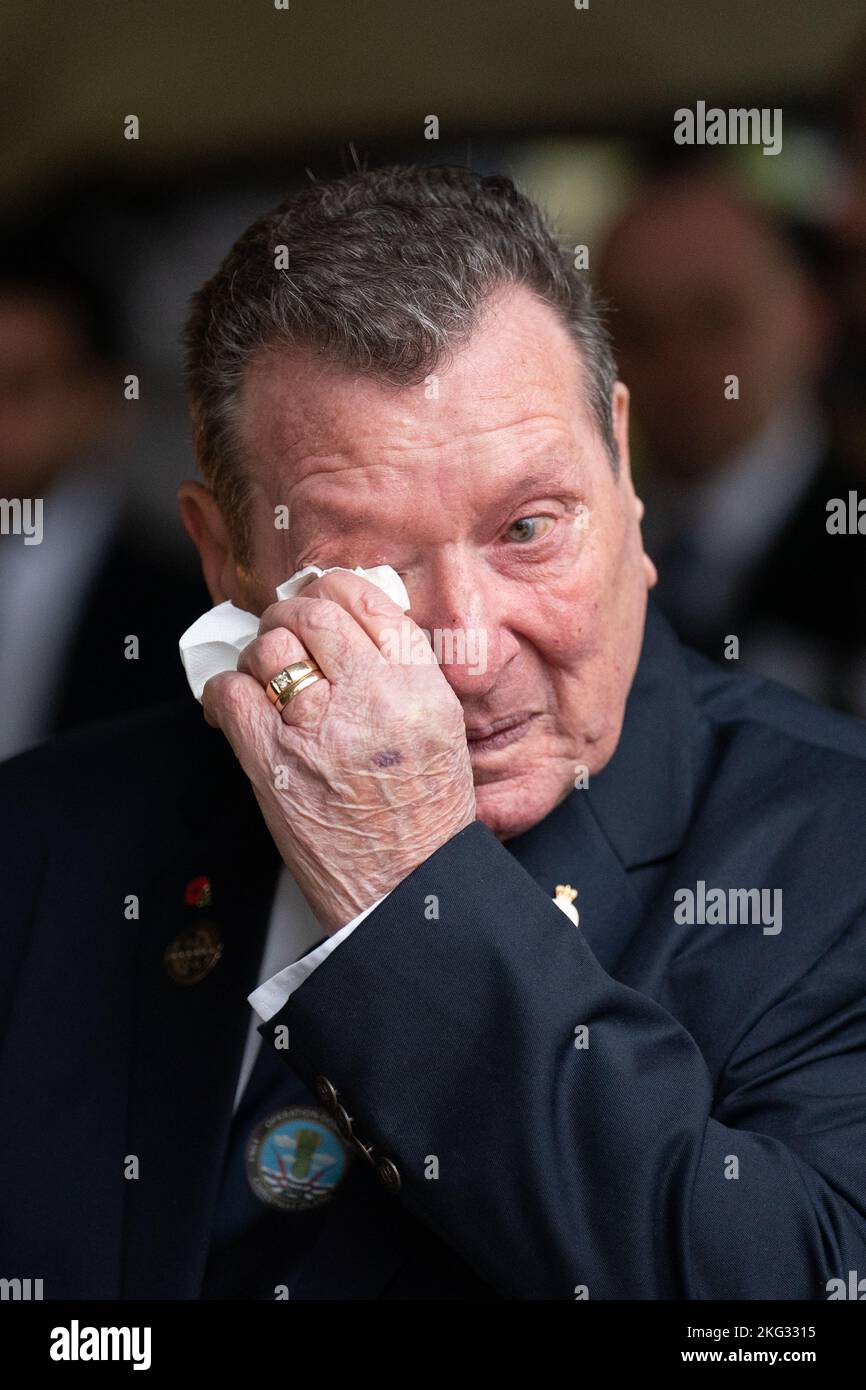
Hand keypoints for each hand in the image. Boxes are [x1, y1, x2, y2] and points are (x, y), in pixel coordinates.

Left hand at [201, 571, 476, 932]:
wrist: (405, 889)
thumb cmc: (424, 819)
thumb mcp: (441, 730)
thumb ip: (403, 674)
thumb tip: (353, 627)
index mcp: (419, 689)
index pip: (370, 602)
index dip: (335, 590)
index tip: (322, 598)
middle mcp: (372, 700)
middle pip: (315, 613)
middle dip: (290, 614)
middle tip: (284, 629)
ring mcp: (319, 730)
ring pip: (270, 648)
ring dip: (260, 654)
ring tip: (266, 677)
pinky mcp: (274, 764)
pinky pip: (233, 695)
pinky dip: (226, 691)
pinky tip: (235, 704)